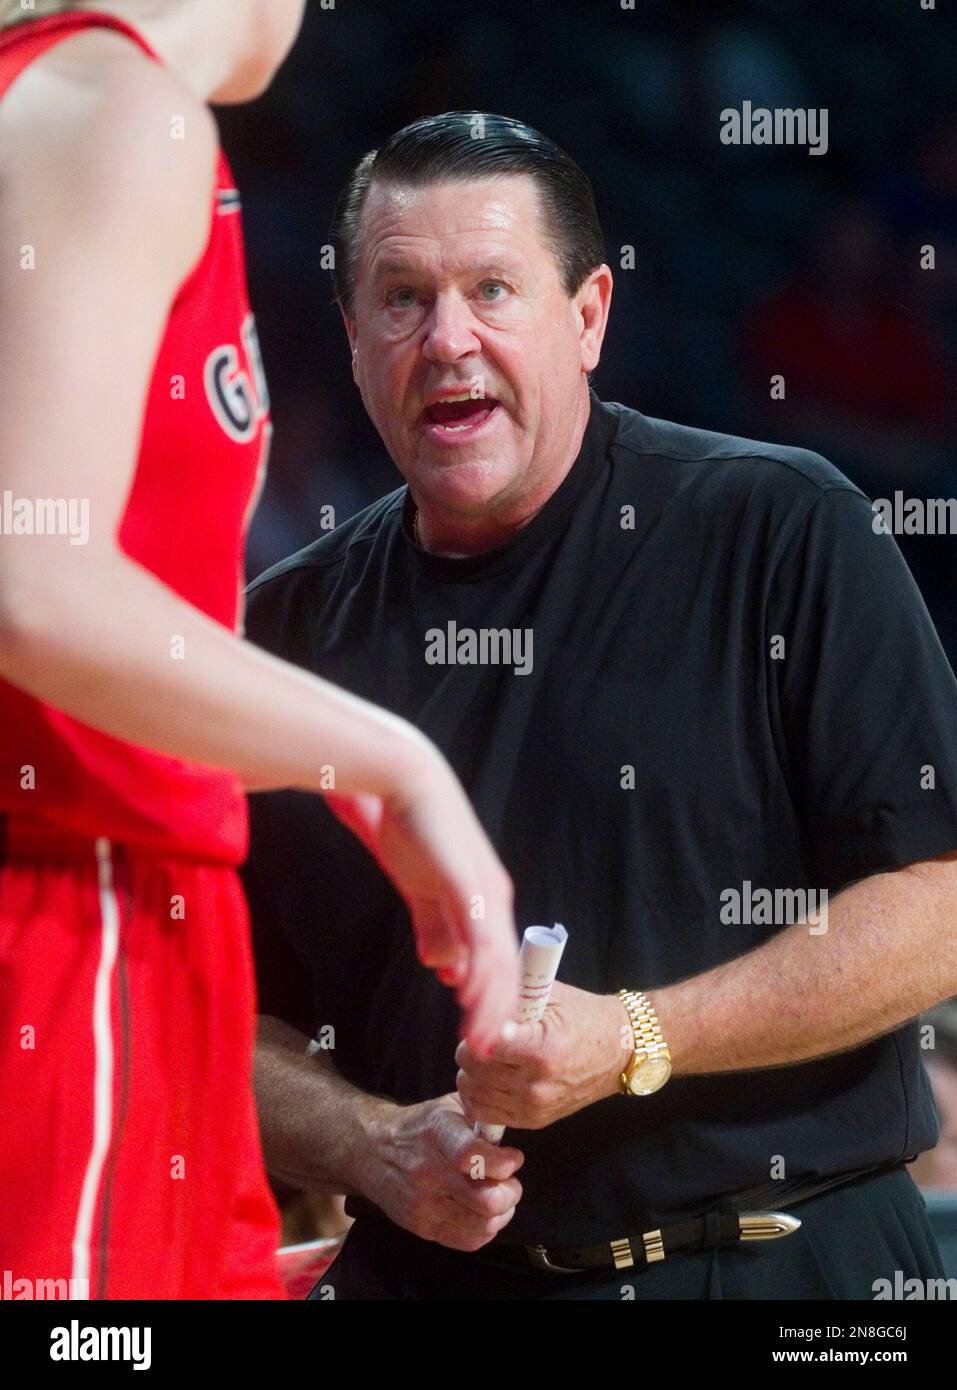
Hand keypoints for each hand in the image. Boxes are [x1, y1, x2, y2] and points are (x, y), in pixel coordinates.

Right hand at [326, 752, 518, 1056]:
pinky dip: (477, 973)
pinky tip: (467, 1000)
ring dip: (487, 1004)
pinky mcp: (468, 886)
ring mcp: (484, 893)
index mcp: (484, 899)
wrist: (404, 781)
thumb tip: (440, 966)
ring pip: (495, 963)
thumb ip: (432, 926)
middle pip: (503, 969)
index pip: (497, 960)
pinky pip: (480, 940)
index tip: (479, 1034)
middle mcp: (493, 898)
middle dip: (495, 1013)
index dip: (492, 1000)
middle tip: (485, 1049)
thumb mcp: (420, 889)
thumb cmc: (409, 826)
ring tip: (479, 1038)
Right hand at [359, 1093, 524, 1252]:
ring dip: (502, 1213)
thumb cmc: (420, 1127)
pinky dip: (486, 1230)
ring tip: (499, 1197)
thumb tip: (514, 1125)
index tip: (513, 1158)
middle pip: (486, 1200)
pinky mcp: (422, 1226)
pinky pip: (468, 1241)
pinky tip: (483, 1213)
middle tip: (510, 1182)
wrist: (373, 1151)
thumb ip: (481, 1114)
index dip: (503, 1162)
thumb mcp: (449, 1106)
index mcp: (438, 1133)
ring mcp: (423, 1203)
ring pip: (482, 1225)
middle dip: (511, 1191)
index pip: (473, 1156)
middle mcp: (428, 1171)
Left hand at [455, 980, 628, 1129]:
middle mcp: (538, 1084)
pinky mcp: (534, 1120)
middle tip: (483, 1035)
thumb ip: (511, 997)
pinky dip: (478, 1095)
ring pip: (473, 1092)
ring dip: (471, 1072)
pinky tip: (489, 1078)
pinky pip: (484, 1113)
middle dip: (470, 1047)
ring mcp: (536, 1106)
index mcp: (543, 1049)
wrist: (618, 1050)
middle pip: (473, 1069)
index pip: (484, 1045)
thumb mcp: (550, 995)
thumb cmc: (583, 1016)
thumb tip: (475, 997)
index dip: (476, 1029)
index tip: (482, 1020)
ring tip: (488, 1056)